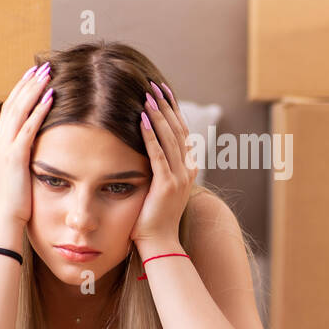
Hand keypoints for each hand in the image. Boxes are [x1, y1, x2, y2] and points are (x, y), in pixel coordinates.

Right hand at [0, 62, 53, 223]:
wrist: (3, 220)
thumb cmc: (16, 203)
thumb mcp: (21, 174)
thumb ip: (27, 159)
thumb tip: (38, 153)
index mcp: (2, 144)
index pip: (11, 109)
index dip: (22, 90)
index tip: (35, 75)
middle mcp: (1, 141)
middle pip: (13, 102)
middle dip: (29, 83)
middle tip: (43, 65)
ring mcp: (6, 148)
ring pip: (19, 110)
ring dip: (34, 89)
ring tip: (48, 73)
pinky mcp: (15, 157)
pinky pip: (28, 128)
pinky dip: (40, 110)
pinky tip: (52, 97)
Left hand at [131, 81, 197, 247]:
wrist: (159, 243)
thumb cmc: (153, 217)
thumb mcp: (160, 187)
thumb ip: (158, 167)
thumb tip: (146, 148)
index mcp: (188, 168)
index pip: (182, 131)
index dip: (173, 110)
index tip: (162, 91)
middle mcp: (188, 169)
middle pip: (179, 129)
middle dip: (166, 105)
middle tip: (154, 85)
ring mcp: (180, 177)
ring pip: (170, 138)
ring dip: (158, 114)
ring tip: (147, 95)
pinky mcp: (167, 185)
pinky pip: (158, 154)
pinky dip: (149, 135)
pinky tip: (140, 118)